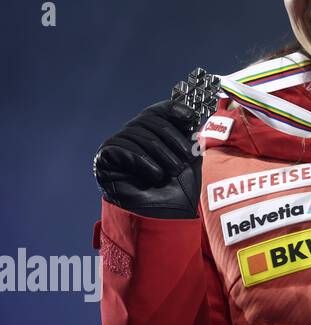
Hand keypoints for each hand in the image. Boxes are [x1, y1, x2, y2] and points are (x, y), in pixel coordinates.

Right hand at [93, 99, 202, 218]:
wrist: (166, 214)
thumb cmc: (179, 186)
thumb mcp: (191, 155)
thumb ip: (190, 134)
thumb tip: (191, 114)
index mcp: (153, 131)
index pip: (159, 110)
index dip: (174, 110)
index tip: (191, 117)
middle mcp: (133, 134)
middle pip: (150, 120)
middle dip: (173, 139)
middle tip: (186, 158)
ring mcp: (117, 145)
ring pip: (139, 134)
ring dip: (161, 154)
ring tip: (174, 171)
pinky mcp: (104, 158)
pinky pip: (123, 148)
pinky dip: (143, 161)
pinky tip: (156, 175)